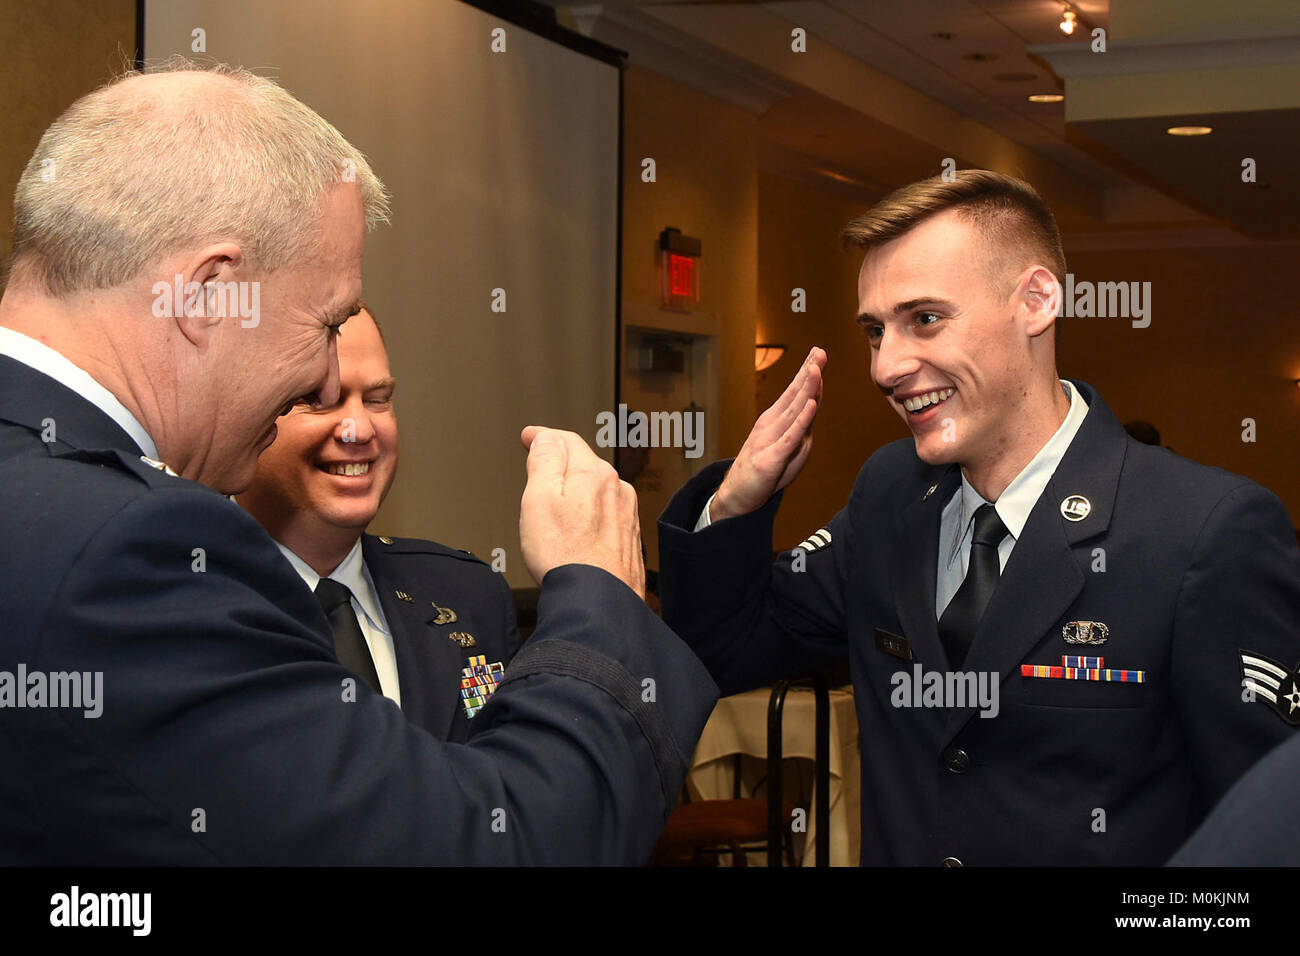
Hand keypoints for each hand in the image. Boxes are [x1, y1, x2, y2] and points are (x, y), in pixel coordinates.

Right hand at [519, 426, 644, 597]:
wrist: (597, 602)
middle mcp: (618, 491)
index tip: (529, 437)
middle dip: (560, 463)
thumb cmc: (566, 556)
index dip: (543, 436)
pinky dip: (588, 513)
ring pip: (596, 490)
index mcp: (596, 474)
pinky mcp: (628, 540)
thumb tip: (546, 438)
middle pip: (584, 464)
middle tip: (537, 468)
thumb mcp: (540, 497)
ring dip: (576, 489)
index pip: (566, 440)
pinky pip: (605, 515)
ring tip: (554, 505)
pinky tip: (576, 531)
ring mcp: (626, 517)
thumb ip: (545, 460)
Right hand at [711, 347, 825, 521]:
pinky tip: (810, 405)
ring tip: (816, 369)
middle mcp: (771, 426)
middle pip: (794, 396)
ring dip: (806, 389)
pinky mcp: (771, 459)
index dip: (807, 373)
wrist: (736, 496)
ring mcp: (769, 440)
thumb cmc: (763, 471)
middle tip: (819, 351)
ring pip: (793, 411)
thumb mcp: (785, 446)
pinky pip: (790, 437)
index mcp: (774, 421)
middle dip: (808, 373)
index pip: (795, 394)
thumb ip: (800, 426)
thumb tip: (813, 406)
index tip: (818, 353)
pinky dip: (802, 420)